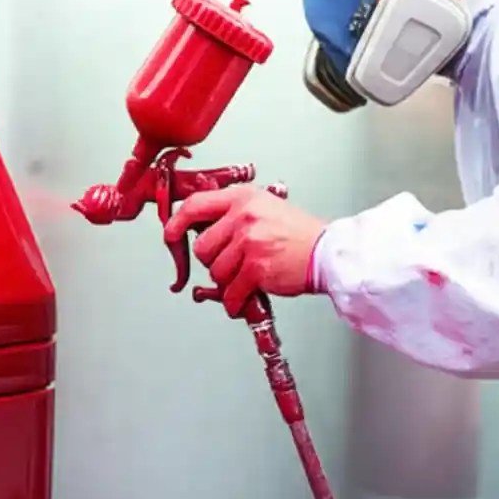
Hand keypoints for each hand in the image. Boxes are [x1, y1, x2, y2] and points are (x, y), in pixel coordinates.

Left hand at [164, 187, 326, 316]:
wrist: (328, 253)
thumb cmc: (297, 233)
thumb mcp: (264, 206)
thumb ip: (232, 213)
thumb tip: (197, 226)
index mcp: (242, 198)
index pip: (195, 205)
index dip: (176, 223)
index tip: (170, 235)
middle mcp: (244, 217)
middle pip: (202, 246)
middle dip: (213, 261)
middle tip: (232, 263)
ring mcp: (250, 242)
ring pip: (215, 271)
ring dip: (228, 280)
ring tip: (247, 275)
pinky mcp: (257, 268)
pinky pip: (231, 291)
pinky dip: (234, 300)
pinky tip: (242, 298)